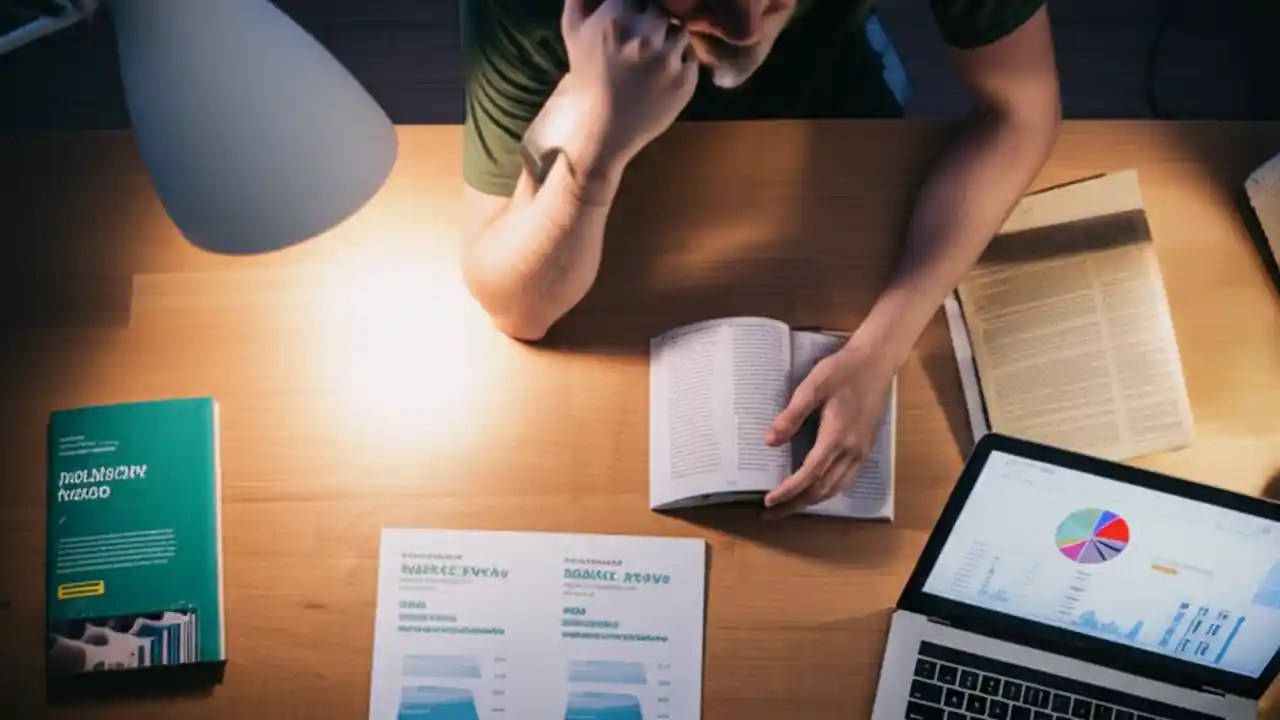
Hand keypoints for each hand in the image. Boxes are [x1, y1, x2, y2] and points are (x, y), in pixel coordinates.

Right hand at [559, 0, 697, 170]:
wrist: (602, 125)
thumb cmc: (587, 74)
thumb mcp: (573, 29)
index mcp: (616, 18)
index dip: (636, 8)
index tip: (631, 22)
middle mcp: (645, 35)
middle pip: (661, 11)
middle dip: (652, 24)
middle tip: (642, 42)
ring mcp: (667, 58)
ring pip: (679, 30)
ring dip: (668, 40)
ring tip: (652, 59)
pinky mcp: (685, 79)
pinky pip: (690, 56)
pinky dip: (679, 61)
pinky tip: (660, 75)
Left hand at [762, 340, 894, 519]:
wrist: (876, 362)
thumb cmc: (842, 370)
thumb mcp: (813, 386)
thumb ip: (791, 415)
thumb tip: (770, 441)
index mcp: (837, 436)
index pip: (809, 473)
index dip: (788, 490)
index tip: (768, 501)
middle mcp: (851, 450)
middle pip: (821, 489)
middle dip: (794, 504)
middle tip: (770, 513)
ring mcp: (861, 451)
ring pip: (835, 488)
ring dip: (810, 501)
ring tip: (787, 507)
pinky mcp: (864, 448)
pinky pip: (844, 480)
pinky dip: (826, 491)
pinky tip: (812, 490)